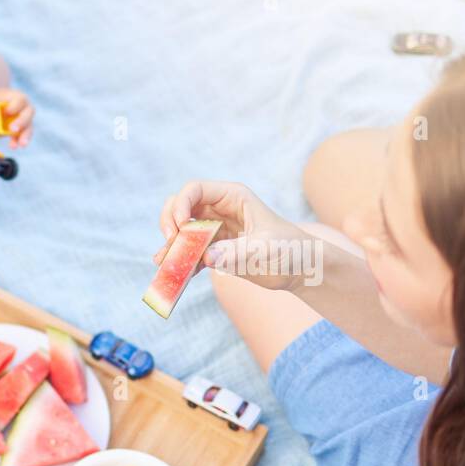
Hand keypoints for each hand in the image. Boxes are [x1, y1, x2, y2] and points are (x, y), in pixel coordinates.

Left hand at [0, 87, 33, 148]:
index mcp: (11, 96)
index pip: (20, 99)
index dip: (15, 105)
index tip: (7, 112)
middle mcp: (20, 106)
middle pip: (29, 112)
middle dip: (22, 122)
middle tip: (12, 130)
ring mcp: (20, 117)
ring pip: (28, 125)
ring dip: (24, 135)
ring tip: (15, 145)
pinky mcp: (17, 128)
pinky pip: (21, 134)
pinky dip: (18, 140)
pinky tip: (13, 146)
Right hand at [154, 180, 308, 290]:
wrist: (300, 270)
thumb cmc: (290, 250)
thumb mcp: (266, 249)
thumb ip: (237, 252)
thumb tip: (207, 257)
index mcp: (232, 197)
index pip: (195, 190)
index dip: (181, 205)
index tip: (179, 227)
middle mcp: (219, 210)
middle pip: (180, 207)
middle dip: (170, 223)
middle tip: (170, 244)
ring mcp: (214, 231)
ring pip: (180, 231)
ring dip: (170, 246)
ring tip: (164, 263)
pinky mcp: (213, 251)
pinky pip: (188, 254)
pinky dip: (179, 263)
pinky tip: (173, 275)